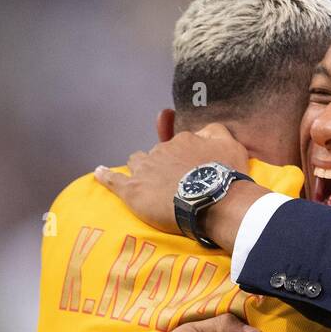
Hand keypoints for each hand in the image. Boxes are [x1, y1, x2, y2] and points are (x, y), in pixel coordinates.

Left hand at [95, 124, 252, 232]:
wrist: (215, 201)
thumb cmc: (227, 176)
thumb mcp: (232, 145)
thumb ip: (216, 132)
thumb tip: (205, 129)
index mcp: (183, 140)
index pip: (178, 145)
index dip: (185, 159)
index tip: (192, 172)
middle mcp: (161, 150)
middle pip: (157, 154)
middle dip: (164, 165)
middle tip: (176, 185)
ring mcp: (146, 169)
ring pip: (137, 162)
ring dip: (140, 169)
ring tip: (146, 182)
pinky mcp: (134, 190)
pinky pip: (113, 180)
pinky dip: (105, 176)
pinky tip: (99, 173)